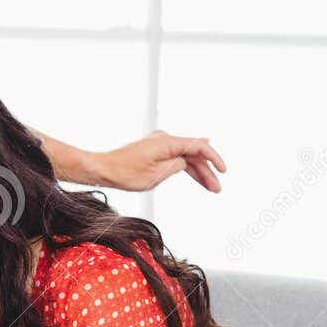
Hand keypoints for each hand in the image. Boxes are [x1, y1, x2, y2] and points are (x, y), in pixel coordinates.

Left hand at [92, 131, 226, 193]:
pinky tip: (197, 174)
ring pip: (186, 157)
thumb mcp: (156, 175)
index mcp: (167, 142)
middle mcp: (165, 139)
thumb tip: (186, 162)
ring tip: (210, 187)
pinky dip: (186, 169)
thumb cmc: (124, 173)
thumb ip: (176, 166)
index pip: (199, 146)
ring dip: (198, 172)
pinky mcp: (156, 151)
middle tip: (216, 187)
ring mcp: (160, 145)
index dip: (213, 158)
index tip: (222, 170)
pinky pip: (177, 158)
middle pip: (194, 153)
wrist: (104, 170)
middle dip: (207, 170)